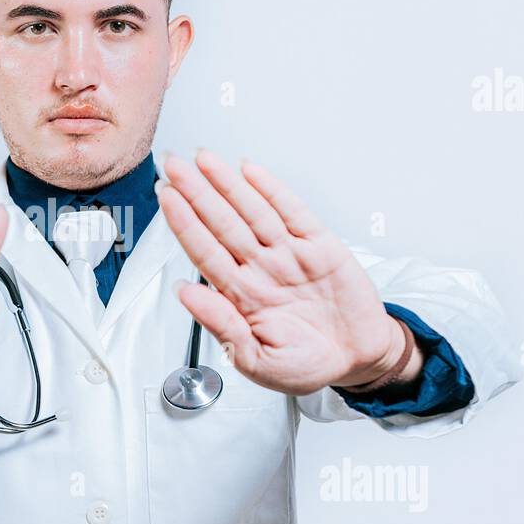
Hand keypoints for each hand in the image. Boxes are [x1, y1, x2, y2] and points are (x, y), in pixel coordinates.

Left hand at [156, 149, 409, 396]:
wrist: (358, 360)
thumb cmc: (307, 364)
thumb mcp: (257, 361)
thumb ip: (221, 326)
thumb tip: (184, 294)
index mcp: (241, 295)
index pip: (204, 251)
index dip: (183, 223)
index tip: (165, 198)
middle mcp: (261, 269)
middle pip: (222, 223)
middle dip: (196, 193)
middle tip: (173, 165)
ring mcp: (289, 255)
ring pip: (252, 211)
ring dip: (227, 184)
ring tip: (203, 160)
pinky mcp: (320, 246)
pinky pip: (293, 211)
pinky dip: (272, 189)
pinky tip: (249, 171)